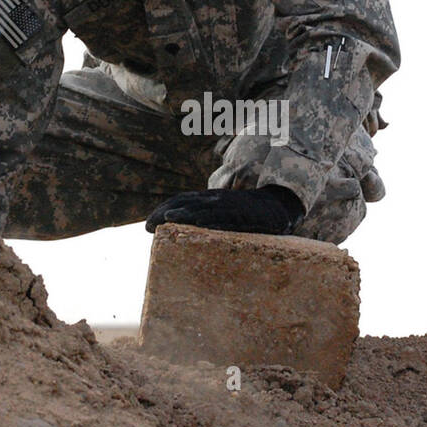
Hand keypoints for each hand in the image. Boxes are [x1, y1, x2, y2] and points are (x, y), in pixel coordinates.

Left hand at [145, 186, 304, 234]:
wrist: (278, 206)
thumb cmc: (250, 211)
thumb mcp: (225, 211)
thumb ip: (207, 215)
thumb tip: (188, 228)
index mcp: (211, 198)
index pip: (182, 200)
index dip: (163, 209)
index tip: (148, 224)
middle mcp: (216, 199)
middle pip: (185, 202)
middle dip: (164, 212)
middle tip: (147, 226)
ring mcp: (229, 206)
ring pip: (201, 208)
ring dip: (182, 213)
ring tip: (165, 219)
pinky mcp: (242, 215)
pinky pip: (224, 216)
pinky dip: (209, 218)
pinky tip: (197, 223)